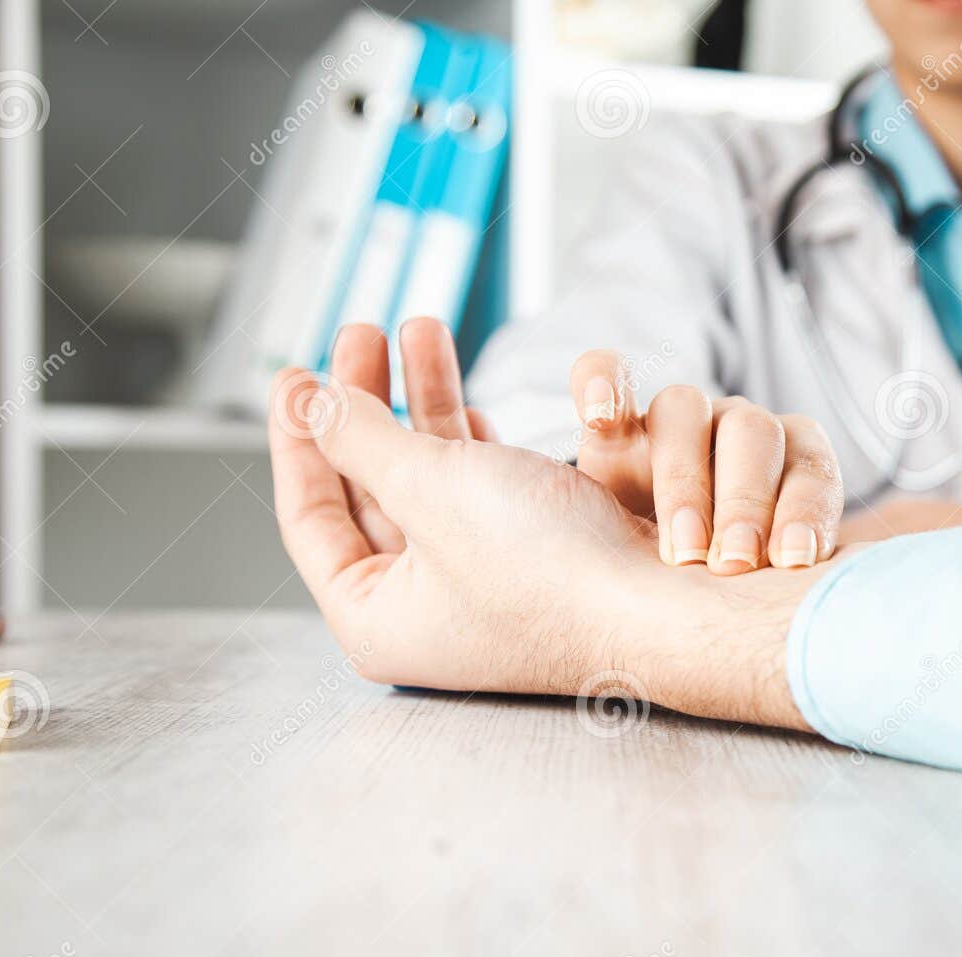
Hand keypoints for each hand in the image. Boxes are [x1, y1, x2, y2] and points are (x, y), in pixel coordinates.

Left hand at [268, 332, 823, 726]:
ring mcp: (478, 590)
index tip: (295, 371)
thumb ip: (360, 437)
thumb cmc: (550, 572)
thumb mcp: (431, 487)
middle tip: (363, 335)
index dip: (298, 433)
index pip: (309, 513)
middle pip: (368, 489)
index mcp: (374, 617)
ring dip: (423, 406)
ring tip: (424, 334)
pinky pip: (479, 495)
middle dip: (367, 402)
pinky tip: (471, 406)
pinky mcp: (530, 567)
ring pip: (428, 482)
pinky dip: (469, 443)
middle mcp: (421, 610)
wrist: (665, 608)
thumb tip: (312, 401)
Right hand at [569, 350, 843, 574]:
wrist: (643, 599)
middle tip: (735, 565)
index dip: (807, 508)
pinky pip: (604, 376)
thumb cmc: (724, 597)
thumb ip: (811, 577)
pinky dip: (601, 384)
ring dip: (683, 477)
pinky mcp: (611, 427)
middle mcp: (735, 433)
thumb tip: (866, 575)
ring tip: (683, 548)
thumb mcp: (771, 592)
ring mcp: (674, 425)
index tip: (794, 562)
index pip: (810, 465)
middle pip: (751, 432)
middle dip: (745, 502)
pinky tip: (600, 416)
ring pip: (683, 409)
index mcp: (788, 464)